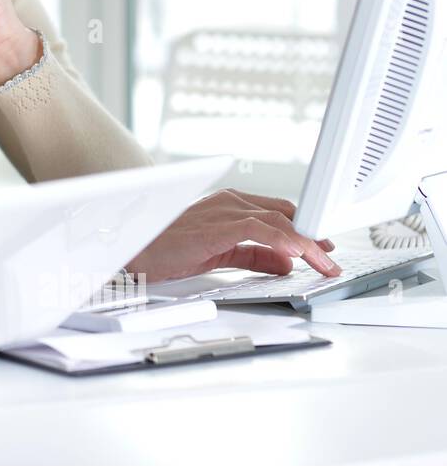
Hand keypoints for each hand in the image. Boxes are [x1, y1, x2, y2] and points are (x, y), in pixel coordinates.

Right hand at [125, 189, 339, 283]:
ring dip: (307, 244)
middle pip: (286, 215)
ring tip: (324, 263)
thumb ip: (254, 256)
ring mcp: (223, 211)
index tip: (324, 248)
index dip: (307, 229)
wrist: (135, 251)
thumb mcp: (221, 254)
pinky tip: (298, 254)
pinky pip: (259, 230)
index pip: (280, 212)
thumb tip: (285, 263)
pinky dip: (282, 241)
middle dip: (314, 237)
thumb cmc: (168, 249)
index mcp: (230, 204)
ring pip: (279, 222)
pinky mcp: (216, 226)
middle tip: (331, 259)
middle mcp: (230, 202)